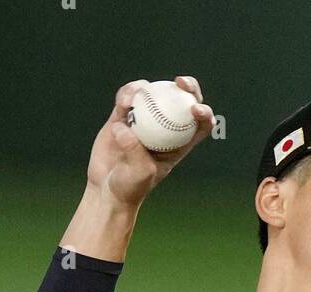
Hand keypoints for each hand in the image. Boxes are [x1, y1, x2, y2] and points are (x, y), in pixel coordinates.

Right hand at [85, 76, 214, 208]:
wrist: (106, 190)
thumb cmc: (129, 188)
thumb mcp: (139, 174)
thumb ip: (134, 150)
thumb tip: (124, 126)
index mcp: (179, 144)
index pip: (200, 125)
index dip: (204, 113)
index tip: (195, 110)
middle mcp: (164, 128)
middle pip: (183, 100)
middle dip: (188, 86)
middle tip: (180, 82)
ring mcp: (144, 119)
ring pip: (153, 93)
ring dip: (148, 87)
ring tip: (138, 93)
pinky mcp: (123, 116)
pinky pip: (127, 97)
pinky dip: (126, 94)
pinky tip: (123, 101)